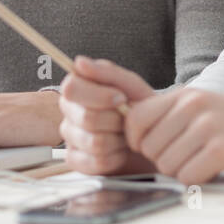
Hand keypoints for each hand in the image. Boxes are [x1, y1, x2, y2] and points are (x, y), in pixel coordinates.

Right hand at [58, 56, 157, 175]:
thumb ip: (107, 72)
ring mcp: (70, 137)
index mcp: (77, 87)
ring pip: (94, 142)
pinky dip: (117, 157)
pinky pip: (97, 162)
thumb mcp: (131, 86)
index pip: (71, 88)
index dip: (99, 95)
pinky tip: (120, 150)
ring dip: (120, 140)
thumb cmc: (141, 107)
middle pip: (87, 118)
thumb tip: (79, 62)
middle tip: (127, 119)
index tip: (120, 97)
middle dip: (117, 120)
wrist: (154, 137)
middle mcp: (68, 111)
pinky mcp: (76, 160)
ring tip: (126, 135)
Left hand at [125, 89, 223, 184]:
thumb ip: (174, 116)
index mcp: (186, 94)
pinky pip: (187, 177)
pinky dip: (199, 181)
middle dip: (165, 161)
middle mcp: (193, 105)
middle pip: (148, 148)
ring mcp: (207, 125)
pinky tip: (218, 170)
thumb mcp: (207, 107)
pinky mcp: (222, 149)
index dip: (137, 141)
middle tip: (192, 158)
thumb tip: (136, 137)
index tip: (155, 149)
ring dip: (184, 172)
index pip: (135, 118)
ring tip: (207, 162)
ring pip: (166, 166)